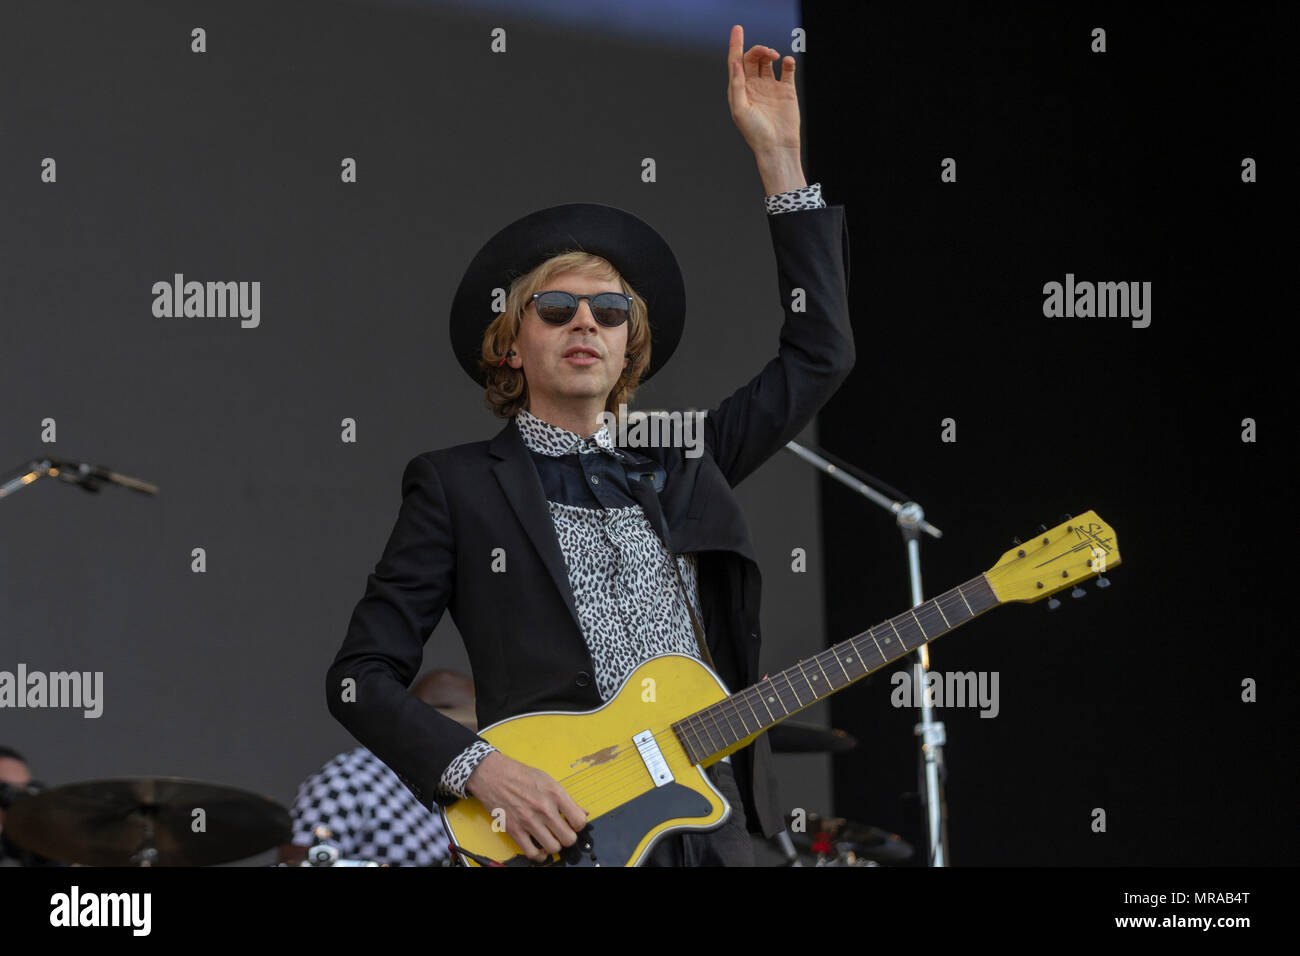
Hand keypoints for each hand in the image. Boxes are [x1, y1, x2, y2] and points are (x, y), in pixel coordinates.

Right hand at [466, 751, 587, 862]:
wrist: (494, 775)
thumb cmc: (520, 775)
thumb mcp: (548, 780)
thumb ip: (566, 799)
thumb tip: (583, 813)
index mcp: (555, 794)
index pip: (579, 821)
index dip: (579, 825)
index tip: (574, 824)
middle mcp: (544, 809)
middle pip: (568, 838)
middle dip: (568, 837)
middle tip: (563, 833)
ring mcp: (529, 821)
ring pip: (553, 848)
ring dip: (554, 846)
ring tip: (551, 839)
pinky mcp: (515, 831)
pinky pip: (532, 853)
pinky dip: (539, 855)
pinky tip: (539, 848)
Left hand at [726, 24, 800, 155]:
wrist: (777, 147)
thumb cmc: (755, 133)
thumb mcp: (740, 110)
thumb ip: (737, 86)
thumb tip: (736, 64)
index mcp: (740, 90)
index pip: (736, 62)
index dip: (736, 44)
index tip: (738, 29)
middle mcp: (754, 86)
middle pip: (752, 58)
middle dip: (757, 50)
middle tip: (767, 52)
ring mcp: (770, 87)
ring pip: (768, 61)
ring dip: (770, 53)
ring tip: (775, 56)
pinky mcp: (786, 90)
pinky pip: (787, 70)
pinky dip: (788, 62)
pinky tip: (787, 62)